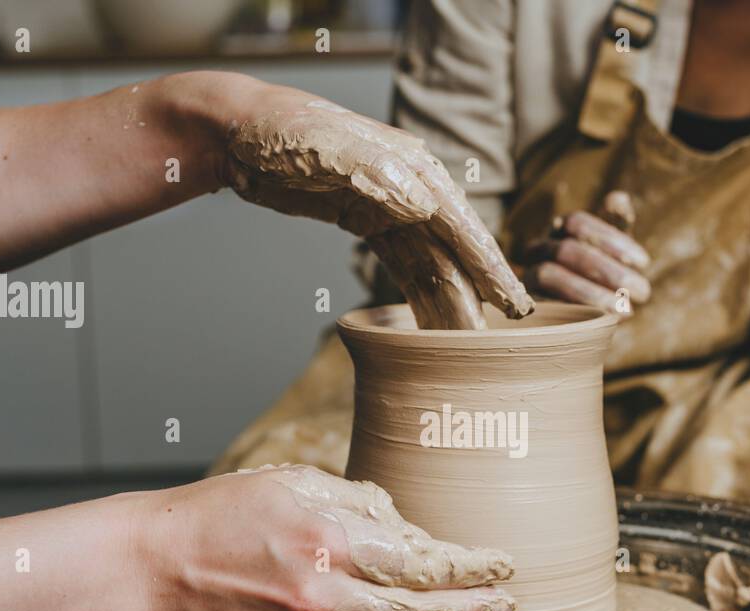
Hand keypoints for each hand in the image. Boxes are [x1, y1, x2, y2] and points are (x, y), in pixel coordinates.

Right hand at [138, 466, 515, 610]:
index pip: (423, 564)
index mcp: (325, 541)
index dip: (472, 569)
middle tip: (508, 603)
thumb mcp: (295, 482)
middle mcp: (320, 595)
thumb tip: (411, 530)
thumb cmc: (219, 513)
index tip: (501, 564)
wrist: (154, 563)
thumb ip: (361, 505)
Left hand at [221, 84, 530, 325]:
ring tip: (471, 340)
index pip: (458, 222)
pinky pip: (404, 263)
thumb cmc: (280, 130)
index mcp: (410, 166)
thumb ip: (374, 173)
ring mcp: (389, 207)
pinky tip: (434, 320)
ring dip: (452, 298)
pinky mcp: (367, 223)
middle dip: (480, 289)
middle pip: (453, 248)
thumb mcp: (323, 147)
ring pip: (431, 260)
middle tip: (507, 332)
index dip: (486, 263)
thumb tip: (423, 205)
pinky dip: (421, 292)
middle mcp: (410, 187)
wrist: (239, 132)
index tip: (510, 300)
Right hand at [521, 191, 651, 310]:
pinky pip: (544, 306)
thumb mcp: (615, 252)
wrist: (578, 318)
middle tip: (644, 292)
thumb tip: (619, 199)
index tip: (644, 263)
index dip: (610, 239)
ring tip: (627, 311)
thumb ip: (618, 226)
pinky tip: (604, 323)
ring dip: (591, 293)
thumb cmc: (602, 277)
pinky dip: (575, 312)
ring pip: (549, 275)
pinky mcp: (526, 307)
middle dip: (608, 271)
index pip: (577, 223)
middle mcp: (538, 250)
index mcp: (559, 230)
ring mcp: (527, 277)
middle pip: (566, 250)